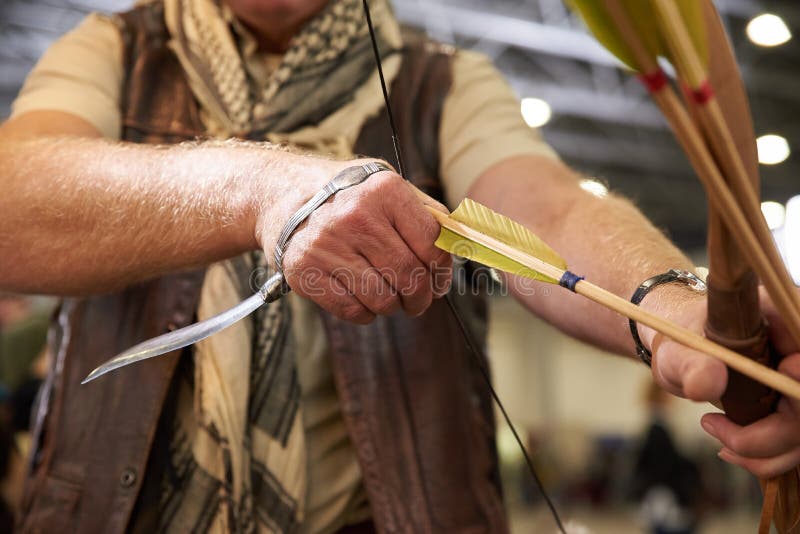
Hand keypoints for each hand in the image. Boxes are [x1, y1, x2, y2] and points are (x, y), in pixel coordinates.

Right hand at [268, 160, 451, 323]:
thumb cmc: (347, 195)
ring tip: (389, 298)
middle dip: (421, 297)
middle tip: (418, 301)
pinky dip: (365, 314)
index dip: (442, 271)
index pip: (432, 244)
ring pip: (383, 300)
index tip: (439, 281)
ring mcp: (327, 244)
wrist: (283, 196)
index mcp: (384, 190)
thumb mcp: (387, 185)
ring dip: (393, 307)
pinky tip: (363, 299)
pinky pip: (352, 310)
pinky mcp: (304, 270)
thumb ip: (426, 213)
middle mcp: (356, 215)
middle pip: (410, 276)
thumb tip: (461, 244)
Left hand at [641, 287, 799, 477]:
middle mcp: (799, 352)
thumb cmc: (682, 341)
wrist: (684, 354)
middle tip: (713, 425)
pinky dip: (764, 457)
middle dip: (772, 431)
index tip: (785, 367)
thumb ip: (691, 364)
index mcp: (783, 318)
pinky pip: (794, 447)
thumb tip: (707, 384)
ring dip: (762, 449)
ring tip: (712, 429)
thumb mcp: (678, 350)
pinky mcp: (796, 413)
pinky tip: (730, 449)